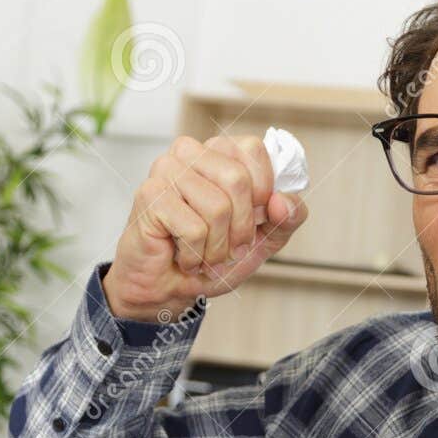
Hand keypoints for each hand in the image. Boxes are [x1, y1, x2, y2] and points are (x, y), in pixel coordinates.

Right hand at [102, 134, 307, 322]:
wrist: (169, 287)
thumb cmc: (210, 256)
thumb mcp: (264, 239)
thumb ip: (288, 218)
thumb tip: (283, 201)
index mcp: (219, 152)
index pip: (253, 150)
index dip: (262, 193)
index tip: (252, 219)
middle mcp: (190, 152)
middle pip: (237, 179)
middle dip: (241, 228)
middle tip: (229, 248)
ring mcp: (166, 170)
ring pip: (217, 207)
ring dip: (216, 248)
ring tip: (204, 256)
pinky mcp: (150, 195)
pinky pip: (194, 228)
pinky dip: (195, 255)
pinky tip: (184, 257)